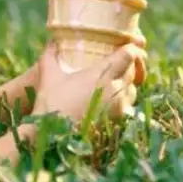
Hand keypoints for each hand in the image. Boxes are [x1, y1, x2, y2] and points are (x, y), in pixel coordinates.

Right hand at [31, 43, 146, 120]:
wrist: (53, 140)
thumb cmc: (51, 105)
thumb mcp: (49, 77)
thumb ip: (51, 55)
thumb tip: (52, 41)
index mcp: (102, 75)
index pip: (129, 55)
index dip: (133, 48)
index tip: (132, 44)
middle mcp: (116, 91)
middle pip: (132, 72)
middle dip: (128, 66)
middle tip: (119, 62)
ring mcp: (119, 110)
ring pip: (132, 91)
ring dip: (125, 85)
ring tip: (112, 83)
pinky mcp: (118, 125)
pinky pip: (127, 108)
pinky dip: (121, 102)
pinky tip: (108, 102)